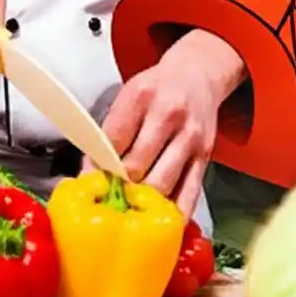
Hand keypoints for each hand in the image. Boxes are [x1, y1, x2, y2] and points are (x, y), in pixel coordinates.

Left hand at [90, 30, 246, 216]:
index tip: (90, 183)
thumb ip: (110, 132)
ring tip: (129, 212)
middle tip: (108, 200)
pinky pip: (190, 192)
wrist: (197, 75)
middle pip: (136, 165)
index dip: (98, 167)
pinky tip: (159, 221)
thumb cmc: (155, 90)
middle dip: (119, 187)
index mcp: (141, 96)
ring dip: (142, 202)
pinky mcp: (205, 156)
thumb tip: (90, 174)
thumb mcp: (128, 96)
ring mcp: (190, 137)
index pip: (113, 140)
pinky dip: (174, 211)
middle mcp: (168, 114)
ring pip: (162, 183)